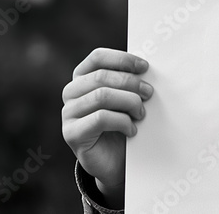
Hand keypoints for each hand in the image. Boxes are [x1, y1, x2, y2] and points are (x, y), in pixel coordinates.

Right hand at [61, 48, 151, 206]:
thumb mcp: (126, 98)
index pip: (98, 57)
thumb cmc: (123, 122)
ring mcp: (68, 113)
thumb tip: (146, 69)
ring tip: (141, 113)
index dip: (122, 59)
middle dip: (131, 83)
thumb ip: (130, 82)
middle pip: (102, 77)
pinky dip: (122, 122)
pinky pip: (100, 118)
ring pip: (102, 96)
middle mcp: (71, 92)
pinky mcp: (72, 133)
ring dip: (129, 102)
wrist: (115, 161)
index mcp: (83, 77)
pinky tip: (132, 129)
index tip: (145, 67)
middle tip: (149, 93)